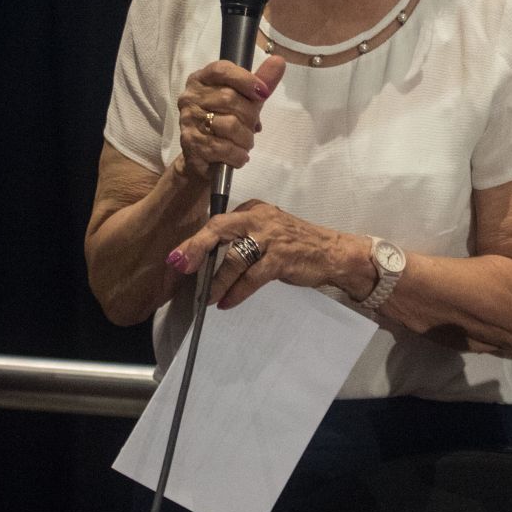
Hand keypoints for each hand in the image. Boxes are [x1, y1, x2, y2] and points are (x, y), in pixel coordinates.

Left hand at [166, 200, 366, 310]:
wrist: (332, 252)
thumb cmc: (296, 245)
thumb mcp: (266, 232)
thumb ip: (241, 238)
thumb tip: (206, 258)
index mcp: (253, 209)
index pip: (217, 222)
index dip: (196, 241)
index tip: (178, 258)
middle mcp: (259, 218)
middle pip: (219, 230)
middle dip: (196, 248)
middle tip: (180, 266)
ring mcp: (271, 237)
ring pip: (234, 258)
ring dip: (217, 281)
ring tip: (209, 298)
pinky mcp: (281, 257)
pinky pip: (251, 277)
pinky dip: (237, 291)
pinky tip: (227, 302)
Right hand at [175, 56, 285, 177]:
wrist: (203, 158)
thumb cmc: (225, 122)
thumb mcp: (245, 100)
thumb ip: (261, 81)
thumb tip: (279, 62)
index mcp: (201, 79)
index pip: (222, 70)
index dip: (245, 79)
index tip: (263, 93)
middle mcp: (190, 97)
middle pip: (229, 98)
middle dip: (249, 116)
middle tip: (252, 127)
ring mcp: (188, 120)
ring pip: (229, 125)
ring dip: (245, 138)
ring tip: (244, 142)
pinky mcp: (191, 144)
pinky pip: (223, 147)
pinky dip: (238, 154)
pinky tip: (239, 155)